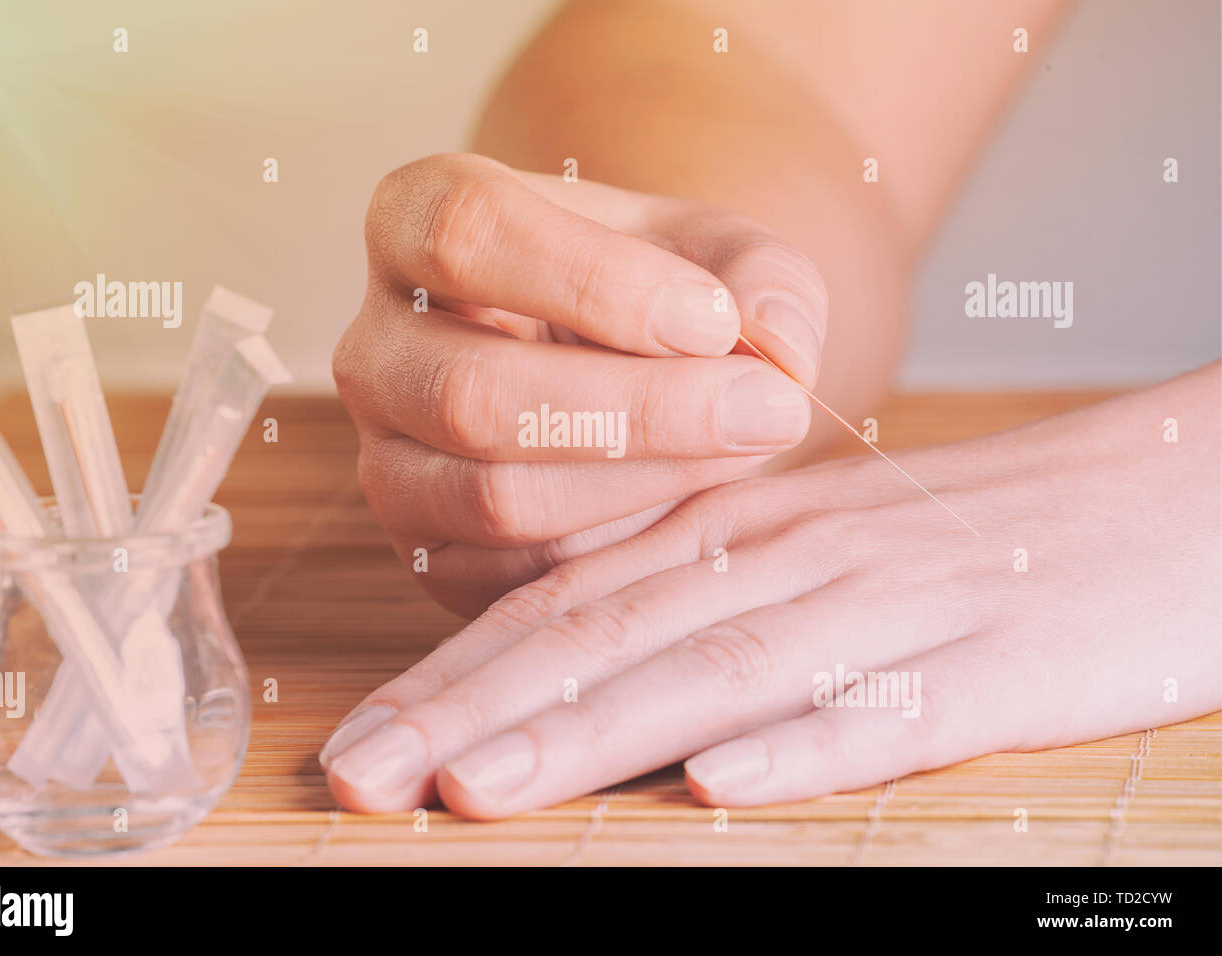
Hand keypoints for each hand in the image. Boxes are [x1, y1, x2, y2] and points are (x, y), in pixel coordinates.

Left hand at [321, 365, 1219, 815]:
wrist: (1161, 499)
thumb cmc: (968, 536)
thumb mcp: (814, 544)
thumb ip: (701, 595)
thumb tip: (577, 671)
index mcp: (742, 530)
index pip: (570, 600)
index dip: (454, 673)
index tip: (361, 744)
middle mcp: (795, 558)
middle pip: (611, 636)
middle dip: (472, 712)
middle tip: (360, 780)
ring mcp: (895, 608)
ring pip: (719, 668)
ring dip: (594, 732)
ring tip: (481, 788)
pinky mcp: (998, 662)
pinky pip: (892, 710)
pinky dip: (806, 745)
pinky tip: (725, 786)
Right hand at [333, 153, 827, 615]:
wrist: (614, 369)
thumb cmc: (655, 293)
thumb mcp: (716, 255)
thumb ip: (763, 280)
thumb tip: (778, 348)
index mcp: (415, 222)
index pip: (468, 233)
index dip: (596, 281)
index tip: (713, 320)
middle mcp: (375, 345)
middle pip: (473, 390)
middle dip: (639, 410)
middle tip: (768, 409)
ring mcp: (387, 458)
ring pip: (493, 495)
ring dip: (642, 483)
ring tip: (746, 451)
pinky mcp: (426, 549)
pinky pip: (517, 571)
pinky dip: (622, 546)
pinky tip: (695, 504)